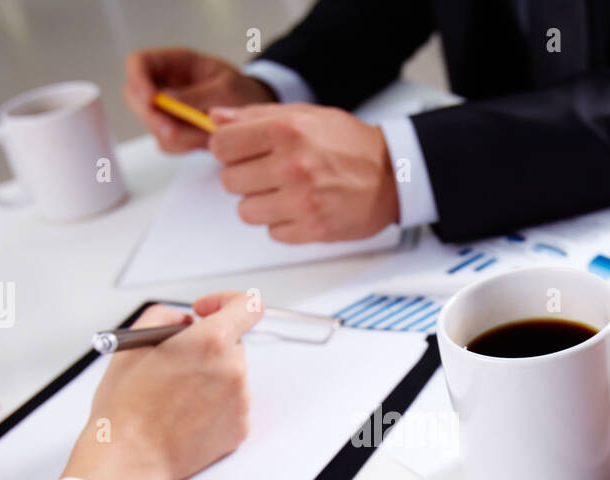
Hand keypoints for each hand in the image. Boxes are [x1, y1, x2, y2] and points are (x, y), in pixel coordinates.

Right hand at [62, 294, 261, 479]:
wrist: (128, 459)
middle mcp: (234, 370)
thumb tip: (185, 319)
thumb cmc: (125, 408)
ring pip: (232, 375)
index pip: (248, 306)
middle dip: (207, 347)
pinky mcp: (240, 428)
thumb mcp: (133, 344)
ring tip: (174, 396)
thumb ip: (164, 316)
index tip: (206, 310)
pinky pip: (232, 404)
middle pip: (233, 344)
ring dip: (210, 376)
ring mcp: (241, 402)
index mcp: (210, 343)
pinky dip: (213, 404)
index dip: (226, 301)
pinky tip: (184, 415)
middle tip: (175, 363)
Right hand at [123, 47, 275, 152]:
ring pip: (152, 126)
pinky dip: (186, 146)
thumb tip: (168, 100)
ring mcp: (166, 110)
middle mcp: (164, 84)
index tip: (150, 99)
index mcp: (173, 62)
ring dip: (177, 136)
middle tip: (174, 132)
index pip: (137, 63)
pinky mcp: (174, 132)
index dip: (137, 80)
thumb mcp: (227, 87)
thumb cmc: (242, 90)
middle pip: (135, 98)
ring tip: (208, 134)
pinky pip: (168, 144)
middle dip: (152, 118)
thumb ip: (198, 94)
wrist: (255, 110)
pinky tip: (206, 140)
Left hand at [209, 103, 399, 242]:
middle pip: (229, 181)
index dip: (227, 149)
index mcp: (287, 131)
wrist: (393, 175)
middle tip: (267, 172)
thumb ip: (257, 116)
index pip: (222, 145)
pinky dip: (282, 223)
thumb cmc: (350, 144)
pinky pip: (272, 233)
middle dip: (244, 176)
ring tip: (284, 191)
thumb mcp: (305, 115)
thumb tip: (216, 118)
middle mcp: (292, 166)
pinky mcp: (312, 229)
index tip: (238, 151)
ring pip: (246, 211)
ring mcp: (302, 201)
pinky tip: (300, 207)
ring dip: (260, 203)